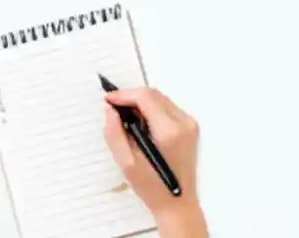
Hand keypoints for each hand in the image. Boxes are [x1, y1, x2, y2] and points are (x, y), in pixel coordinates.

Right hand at [103, 88, 207, 237]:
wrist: (178, 204)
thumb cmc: (152, 188)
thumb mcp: (127, 163)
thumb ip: (115, 134)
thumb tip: (110, 110)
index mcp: (169, 131)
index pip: (145, 97)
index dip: (124, 95)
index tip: (108, 101)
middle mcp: (184, 123)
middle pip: (153, 95)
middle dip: (131, 98)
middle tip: (114, 111)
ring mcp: (190, 124)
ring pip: (160, 99)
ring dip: (141, 104)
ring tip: (126, 121)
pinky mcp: (190, 128)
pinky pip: (167, 108)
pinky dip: (151, 111)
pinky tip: (142, 127)